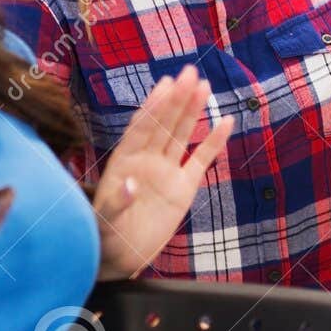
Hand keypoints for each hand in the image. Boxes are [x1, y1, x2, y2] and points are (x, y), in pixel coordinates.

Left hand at [93, 66, 233, 280]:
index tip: (165, 85)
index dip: (153, 107)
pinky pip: (201, 160)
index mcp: (124, 162)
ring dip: (192, 110)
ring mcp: (167, 172)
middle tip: (190, 72)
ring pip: (182, 135)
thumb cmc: (103, 238)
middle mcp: (146, 161)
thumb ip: (115, 204)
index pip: (141, 129)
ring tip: (204, 85)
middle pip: (164, 124)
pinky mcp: (184, 188)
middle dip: (176, 98)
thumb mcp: (104, 223)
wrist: (120, 257)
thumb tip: (130, 184)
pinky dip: (214, 142)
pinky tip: (226, 122)